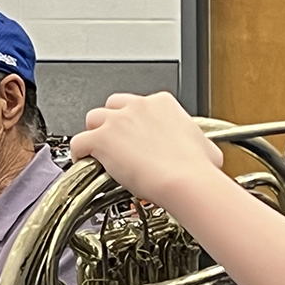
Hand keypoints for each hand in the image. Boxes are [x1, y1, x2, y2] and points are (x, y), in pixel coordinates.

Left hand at [69, 92, 223, 204]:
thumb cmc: (196, 168)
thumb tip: (204, 150)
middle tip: (116, 144)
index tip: (136, 137)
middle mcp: (138, 107)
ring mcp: (118, 121)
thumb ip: (197, 142)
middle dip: (111, 123)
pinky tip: (84, 163)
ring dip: (94, 134)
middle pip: (112, 107)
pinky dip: (78, 153)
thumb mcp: (206, 147)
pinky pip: (78, 142)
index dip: (134, 122)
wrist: (185, 181)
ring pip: (92, 119)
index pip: (139, 105)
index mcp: (162, 103)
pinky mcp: (102, 139)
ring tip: (98, 153)